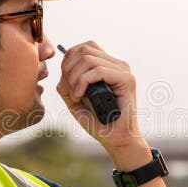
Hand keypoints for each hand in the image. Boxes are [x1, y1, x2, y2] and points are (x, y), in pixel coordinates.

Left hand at [57, 41, 150, 167]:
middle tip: (68, 90)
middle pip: (84, 49)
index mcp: (108, 66)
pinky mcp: (127, 80)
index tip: (64, 80)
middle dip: (68, 68)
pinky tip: (79, 96)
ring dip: (74, 77)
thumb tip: (60, 75)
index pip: (86, 47)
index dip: (69, 59)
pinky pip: (98, 71)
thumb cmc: (99, 123)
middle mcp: (117, 65)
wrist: (117, 140)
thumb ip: (68, 88)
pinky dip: (82, 82)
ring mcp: (123, 71)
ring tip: (74, 96)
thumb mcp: (77, 103)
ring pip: (89, 59)